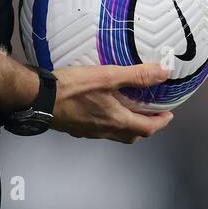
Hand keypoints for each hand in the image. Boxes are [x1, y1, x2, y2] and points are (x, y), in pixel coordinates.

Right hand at [49, 63, 174, 142]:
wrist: (39, 99)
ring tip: (130, 111)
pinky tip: (103, 110)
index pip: (147, 129)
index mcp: (116, 121)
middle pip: (131, 136)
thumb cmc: (74, 88)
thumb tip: (165, 72)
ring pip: (115, 134)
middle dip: (145, 127)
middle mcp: (104, 131)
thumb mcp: (108, 76)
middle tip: (151, 115)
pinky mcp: (76, 128)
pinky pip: (100, 130)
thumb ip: (137, 75)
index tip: (168, 115)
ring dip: (127, 126)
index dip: (160, 123)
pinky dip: (110, 123)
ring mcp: (89, 132)